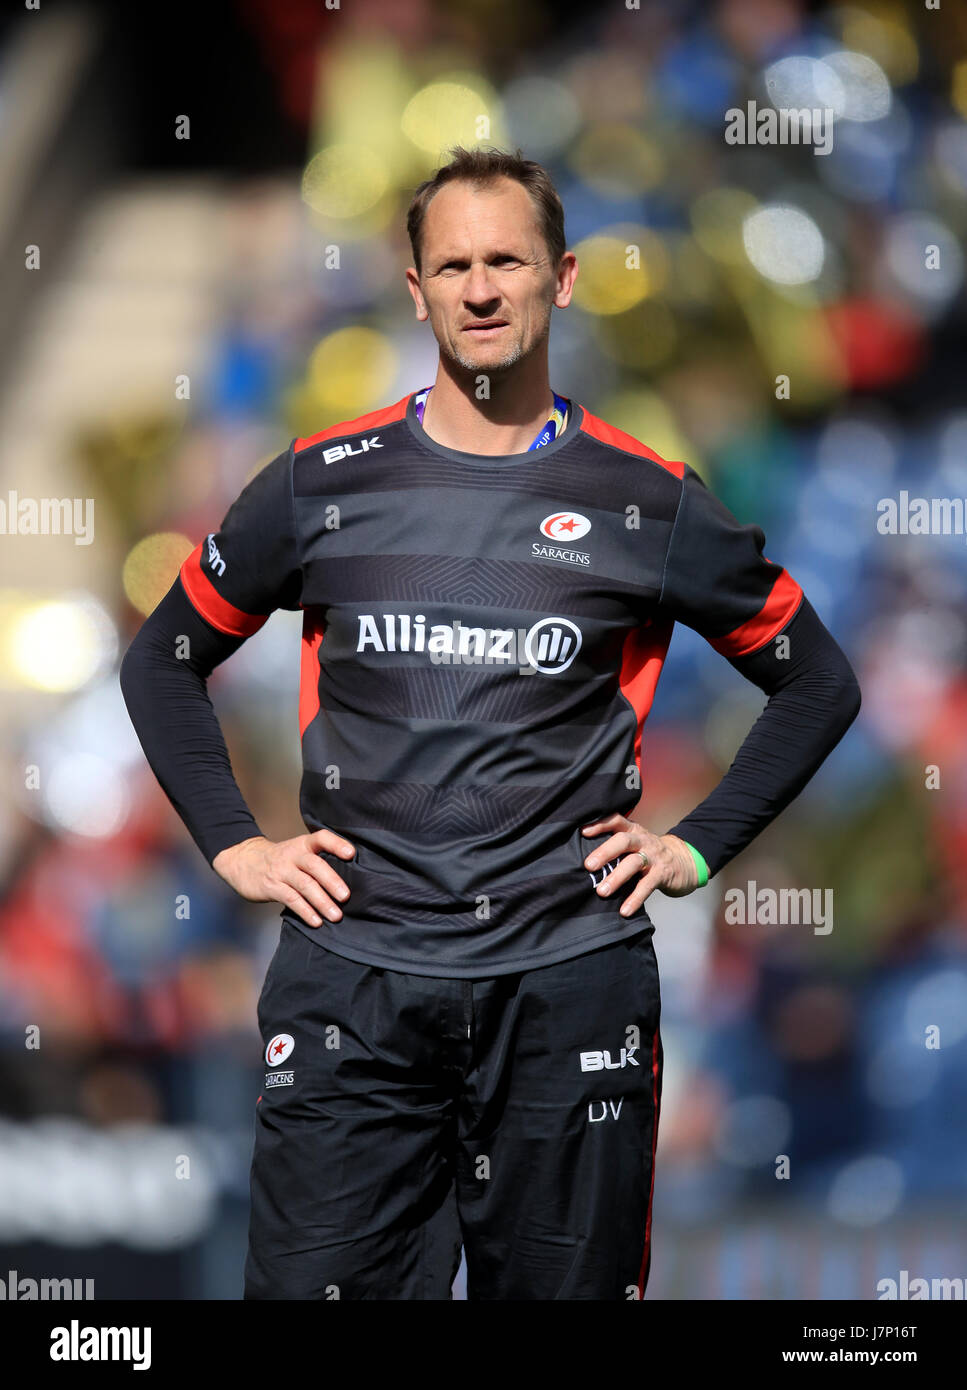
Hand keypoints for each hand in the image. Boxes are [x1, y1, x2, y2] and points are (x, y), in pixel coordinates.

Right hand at [212, 828, 355, 927]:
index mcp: (303, 844)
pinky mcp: (271, 887)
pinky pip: (291, 899)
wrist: (243, 861)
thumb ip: (317, 860)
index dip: (336, 844)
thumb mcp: (296, 851)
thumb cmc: (281, 859)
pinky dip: (305, 911)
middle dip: (332, 881)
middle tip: (346, 896)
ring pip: (304, 885)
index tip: (351, 854)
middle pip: (315, 865)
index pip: (321, 838)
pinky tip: (316, 921)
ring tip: (336, 915)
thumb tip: (349, 881)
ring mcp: (281, 871)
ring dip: (322, 901)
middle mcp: (292, 855)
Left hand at [581, 814, 698, 915]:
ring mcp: (653, 856)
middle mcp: (642, 840)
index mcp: (632, 830)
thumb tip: (580, 859)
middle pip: (623, 841)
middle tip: (588, 866)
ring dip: (617, 877)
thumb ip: (614, 846)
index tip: (583, 831)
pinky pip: (647, 886)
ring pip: (634, 863)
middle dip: (605, 852)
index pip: (616, 820)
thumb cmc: (648, 854)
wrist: (683, 862)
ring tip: (602, 892)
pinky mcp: (662, 873)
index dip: (600, 824)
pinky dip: (635, 898)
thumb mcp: (634, 844)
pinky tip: (624, 910)